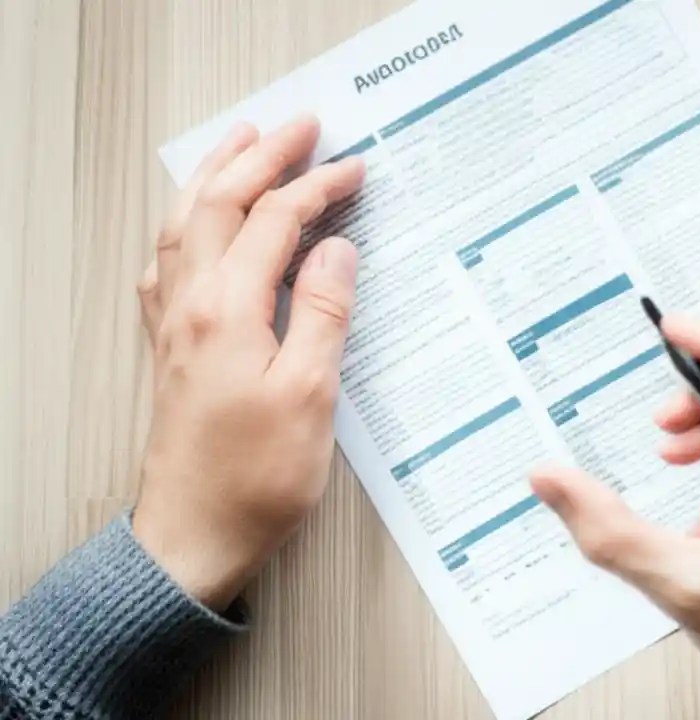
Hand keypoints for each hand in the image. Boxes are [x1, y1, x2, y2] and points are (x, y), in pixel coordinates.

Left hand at [132, 116, 364, 610]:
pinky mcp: (171, 346)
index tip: (356, 169)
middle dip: (262, 155)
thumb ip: (322, 312)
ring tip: (243, 142)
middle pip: (220, 203)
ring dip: (217, 176)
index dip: (318, 187)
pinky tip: (197, 224)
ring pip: (186, 222)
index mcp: (229, 309)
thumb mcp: (310, 393)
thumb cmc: (257, 476)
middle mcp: (191, 303)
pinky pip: (170, 259)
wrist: (194, 534)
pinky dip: (188, 222)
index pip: (276, 221)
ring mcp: (174, 323)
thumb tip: (336, 248)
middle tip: (301, 124)